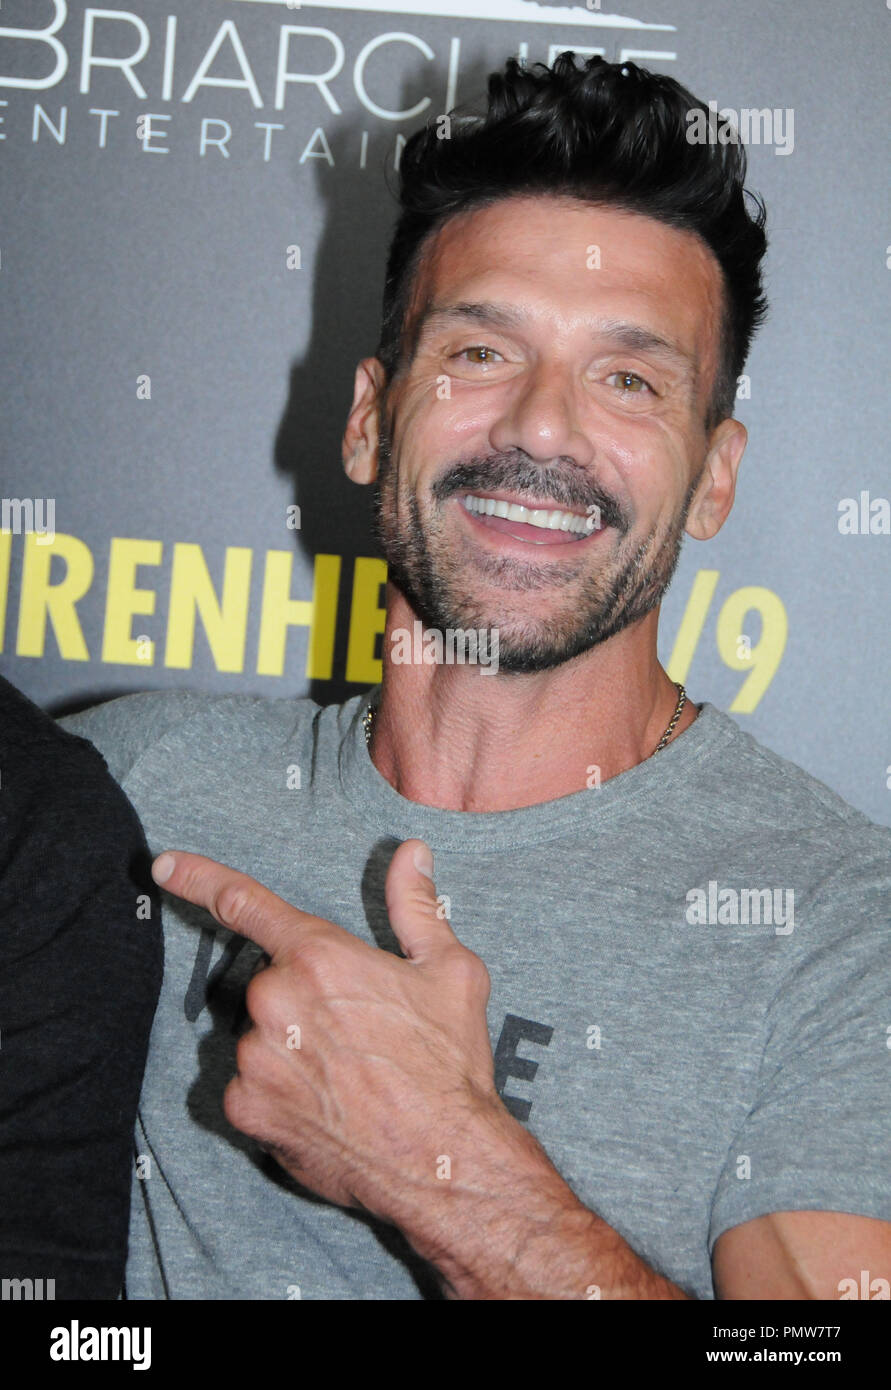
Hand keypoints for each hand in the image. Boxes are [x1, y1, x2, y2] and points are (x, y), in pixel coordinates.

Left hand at [151, 840, 500, 1224]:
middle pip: (271, 983)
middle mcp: (274, 1000)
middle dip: (305, 999)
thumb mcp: (450, 972)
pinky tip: (326, 1104)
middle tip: (357, 1032)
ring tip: (350, 1075)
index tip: (164, 865)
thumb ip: (416, 906)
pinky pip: (251, 1084)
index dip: (198, 877)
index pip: (245, 902)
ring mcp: (253, 1057)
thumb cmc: (447, 1063)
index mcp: (318, 956)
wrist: (440, 1159)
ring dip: (292, 1046)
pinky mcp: (245, 1107)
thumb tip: (411, 853)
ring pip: (261, 1035)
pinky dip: (281, 1091)